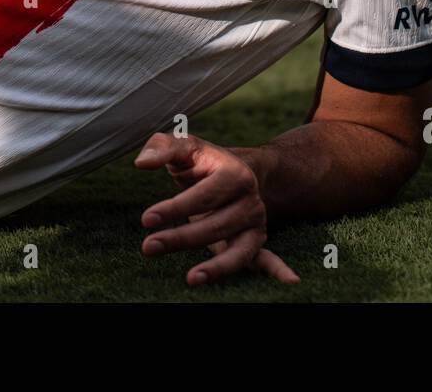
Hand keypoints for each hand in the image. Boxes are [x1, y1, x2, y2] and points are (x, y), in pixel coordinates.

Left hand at [134, 132, 299, 285]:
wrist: (232, 173)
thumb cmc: (201, 161)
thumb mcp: (184, 148)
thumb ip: (162, 148)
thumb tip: (142, 163)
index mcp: (235, 174)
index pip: (205, 195)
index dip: (175, 208)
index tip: (146, 219)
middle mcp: (250, 200)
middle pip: (218, 224)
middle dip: (182, 237)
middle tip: (148, 246)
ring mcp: (255, 223)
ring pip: (238, 249)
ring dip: (217, 267)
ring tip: (191, 279)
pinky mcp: (255, 242)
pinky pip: (267, 260)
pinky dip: (277, 271)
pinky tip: (289, 284)